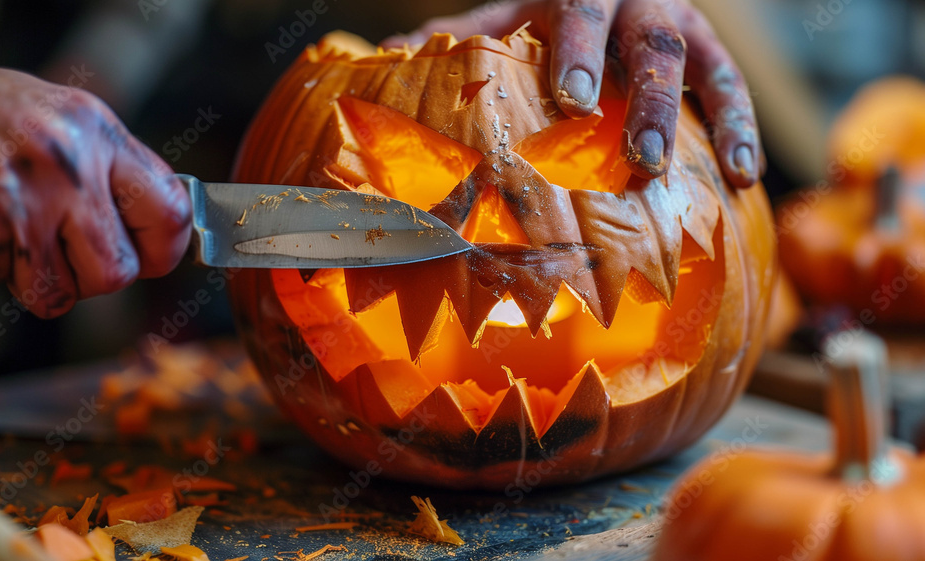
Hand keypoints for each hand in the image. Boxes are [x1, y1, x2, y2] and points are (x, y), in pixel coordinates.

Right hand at [0, 47, 190, 317]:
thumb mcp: (60, 119)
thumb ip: (110, 170)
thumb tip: (156, 226)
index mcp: (96, 133)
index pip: (172, 213)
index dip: (162, 250)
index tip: (146, 255)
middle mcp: (69, 164)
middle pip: (117, 272)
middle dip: (87, 275)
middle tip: (57, 247)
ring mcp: (25, 198)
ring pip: (60, 292)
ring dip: (34, 276)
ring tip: (9, 229)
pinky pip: (0, 280)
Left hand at [382, 0, 762, 187]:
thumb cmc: (546, 12)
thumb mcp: (509, 15)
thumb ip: (464, 35)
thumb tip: (390, 56)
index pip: (580, 12)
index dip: (579, 54)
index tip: (573, 102)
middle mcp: (635, 0)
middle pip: (649, 39)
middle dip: (646, 97)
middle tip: (639, 155)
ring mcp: (678, 21)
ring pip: (695, 62)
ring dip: (692, 120)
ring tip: (693, 172)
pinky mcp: (708, 48)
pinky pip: (732, 85)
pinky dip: (741, 129)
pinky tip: (745, 178)